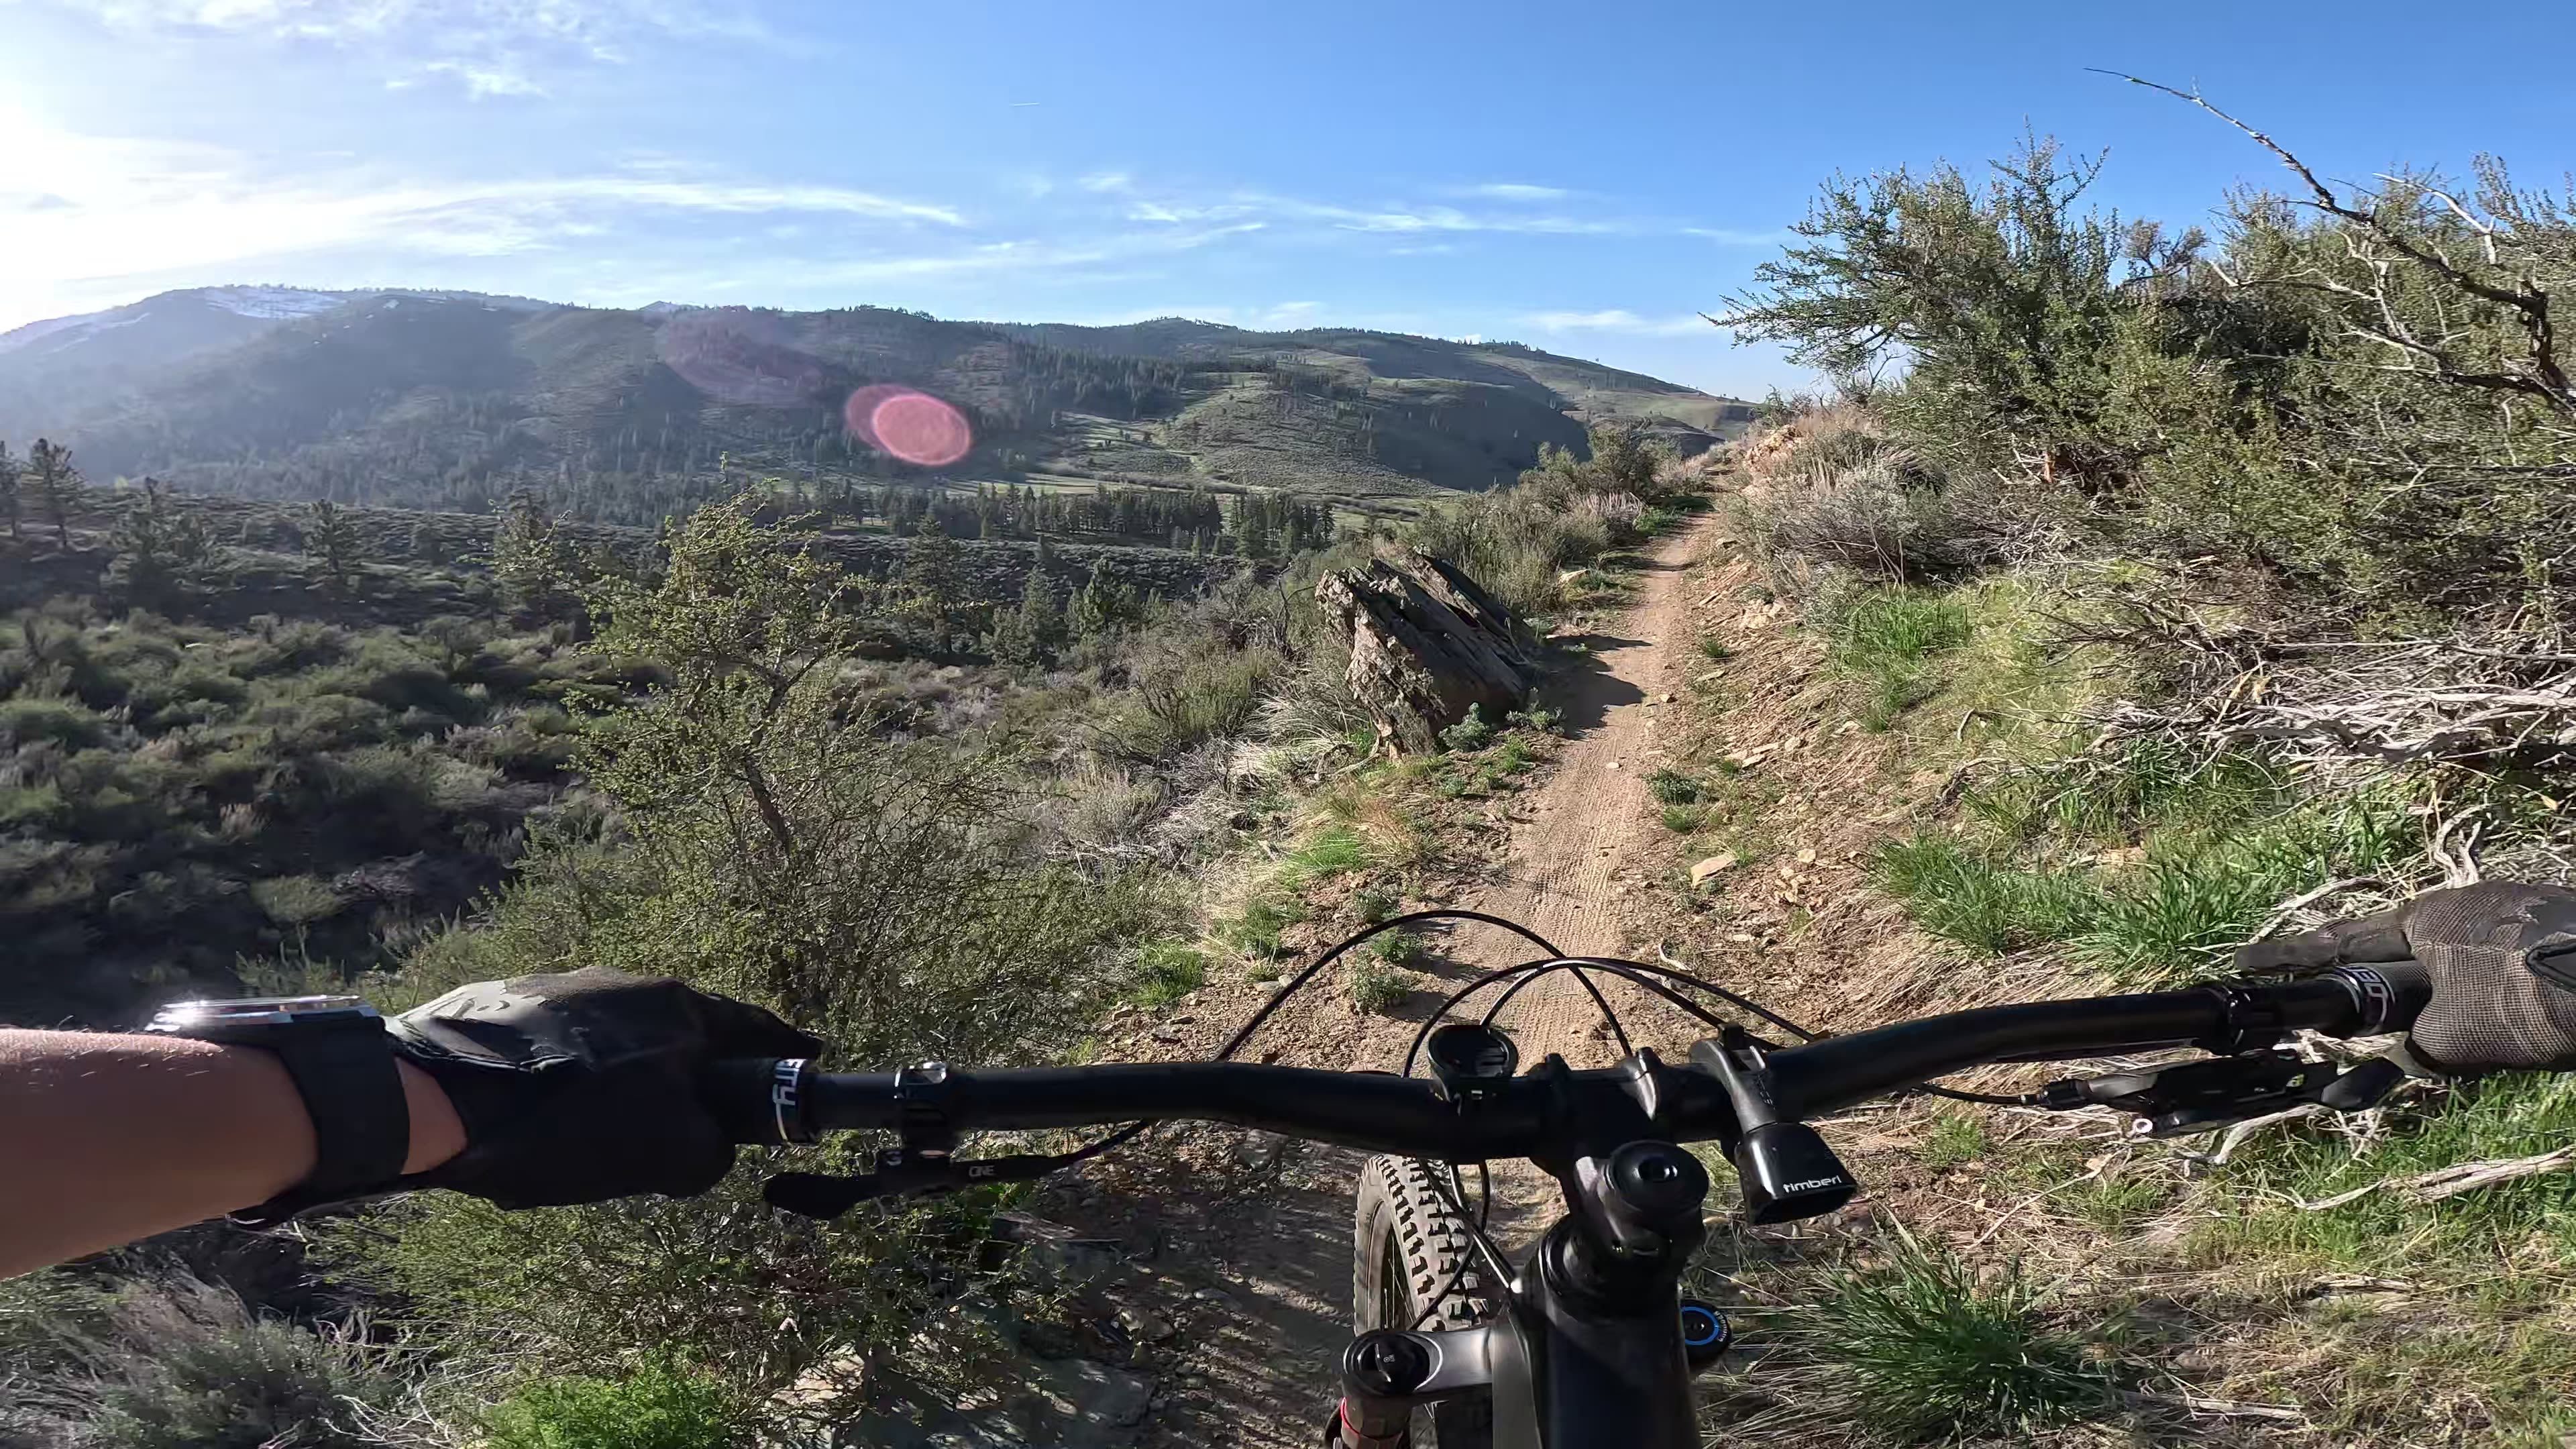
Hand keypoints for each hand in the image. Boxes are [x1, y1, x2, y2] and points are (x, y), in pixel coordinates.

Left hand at [390, 968, 821, 1207]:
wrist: (436, 1097)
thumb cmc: (569, 1123)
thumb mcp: (665, 1154)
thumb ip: (710, 1152)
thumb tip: (709, 1150)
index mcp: (674, 1005)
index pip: (752, 1025)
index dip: (785, 1048)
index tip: (810, 1055)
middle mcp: (624, 983)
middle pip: (682, 1034)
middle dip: (697, 1076)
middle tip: (700, 1122)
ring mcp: (561, 990)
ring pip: (620, 1042)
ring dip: (630, 1082)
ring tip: (613, 1136)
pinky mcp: (507, 1008)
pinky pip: (566, 1050)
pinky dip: (577, 1083)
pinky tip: (555, 1123)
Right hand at [2236, 881, 2575, 1074]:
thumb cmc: (2530, 1003)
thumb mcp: (2459, 1042)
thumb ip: (2411, 1054)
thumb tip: (2366, 1082)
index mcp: (2425, 919)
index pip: (2338, 941)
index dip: (2287, 956)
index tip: (2244, 960)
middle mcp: (2462, 903)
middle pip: (2398, 945)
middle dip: (2372, 977)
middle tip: (2349, 1006)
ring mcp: (2513, 908)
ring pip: (2453, 955)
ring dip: (2441, 988)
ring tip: (2456, 1022)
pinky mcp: (2551, 925)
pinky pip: (2497, 959)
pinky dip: (2487, 988)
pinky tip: (2507, 1011)